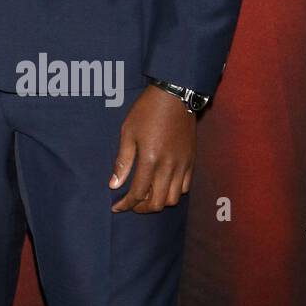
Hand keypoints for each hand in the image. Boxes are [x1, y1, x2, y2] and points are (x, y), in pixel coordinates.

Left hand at [109, 85, 196, 212]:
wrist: (174, 97)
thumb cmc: (147, 112)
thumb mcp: (128, 133)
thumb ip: (123, 161)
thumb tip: (114, 185)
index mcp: (151, 160)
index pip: (138, 193)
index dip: (126, 204)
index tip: (117, 207)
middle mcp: (169, 167)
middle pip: (157, 202)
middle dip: (142, 208)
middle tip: (131, 204)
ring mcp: (183, 166)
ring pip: (172, 198)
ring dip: (158, 202)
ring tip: (145, 196)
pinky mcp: (191, 162)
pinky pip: (184, 187)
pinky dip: (172, 192)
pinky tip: (161, 186)